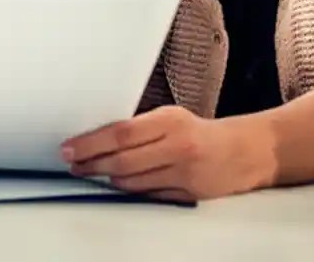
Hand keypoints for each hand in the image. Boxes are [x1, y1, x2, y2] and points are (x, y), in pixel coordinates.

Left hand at [60, 105, 276, 201]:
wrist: (244, 151)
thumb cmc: (200, 132)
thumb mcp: (170, 117)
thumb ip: (139, 127)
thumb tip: (97, 137)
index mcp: (170, 121)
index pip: (121, 133)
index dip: (90, 143)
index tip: (69, 147)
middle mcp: (177, 147)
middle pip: (123, 161)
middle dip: (91, 164)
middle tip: (72, 164)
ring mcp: (183, 173)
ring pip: (132, 183)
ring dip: (106, 180)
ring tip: (88, 172)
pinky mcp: (187, 194)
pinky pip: (148, 195)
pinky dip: (128, 191)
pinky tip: (115, 185)